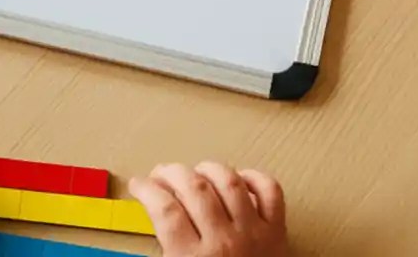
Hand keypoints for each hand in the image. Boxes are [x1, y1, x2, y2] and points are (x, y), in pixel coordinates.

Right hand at [129, 163, 288, 256]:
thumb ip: (163, 252)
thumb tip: (148, 226)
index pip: (164, 208)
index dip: (147, 189)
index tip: (140, 185)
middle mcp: (223, 242)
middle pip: (194, 187)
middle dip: (172, 172)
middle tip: (162, 174)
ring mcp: (253, 234)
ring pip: (230, 182)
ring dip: (208, 168)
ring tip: (196, 171)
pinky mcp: (277, 233)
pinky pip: (270, 191)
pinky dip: (255, 178)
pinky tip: (239, 179)